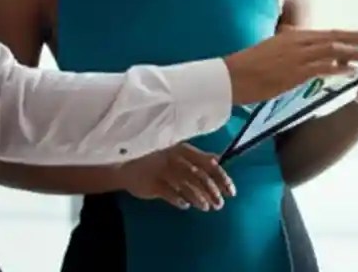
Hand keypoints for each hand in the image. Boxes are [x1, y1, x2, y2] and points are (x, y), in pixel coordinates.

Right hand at [119, 143, 234, 211]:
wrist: (126, 168)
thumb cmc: (157, 161)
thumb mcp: (178, 154)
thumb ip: (198, 157)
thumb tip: (219, 159)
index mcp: (184, 149)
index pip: (208, 163)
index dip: (222, 178)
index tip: (231, 191)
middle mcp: (174, 157)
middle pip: (199, 175)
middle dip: (212, 191)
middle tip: (220, 205)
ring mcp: (162, 169)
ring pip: (186, 185)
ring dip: (199, 198)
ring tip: (206, 208)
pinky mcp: (152, 182)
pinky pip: (169, 193)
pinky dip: (179, 200)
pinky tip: (185, 206)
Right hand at [224, 27, 357, 105]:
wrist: (232, 76)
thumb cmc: (249, 66)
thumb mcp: (272, 49)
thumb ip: (289, 47)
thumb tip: (301, 49)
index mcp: (294, 36)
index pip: (329, 33)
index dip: (349, 34)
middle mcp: (298, 41)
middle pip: (336, 37)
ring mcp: (298, 56)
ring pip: (334, 50)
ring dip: (355, 53)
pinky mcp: (295, 71)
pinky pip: (324, 67)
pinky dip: (340, 67)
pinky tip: (353, 70)